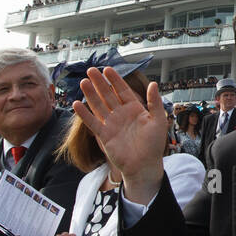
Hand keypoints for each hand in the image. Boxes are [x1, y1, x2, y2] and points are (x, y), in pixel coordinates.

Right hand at [72, 68, 165, 203]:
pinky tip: (77, 104)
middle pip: (108, 95)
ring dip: (90, 94)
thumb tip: (153, 84)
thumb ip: (155, 102)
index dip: (115, 80)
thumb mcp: (158, 121)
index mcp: (135, 109)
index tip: (107, 69)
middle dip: (100, 83)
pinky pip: (92, 122)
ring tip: (83, 82)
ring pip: (98, 106)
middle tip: (91, 70)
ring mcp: (112, 124)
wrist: (145, 166)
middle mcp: (121, 114)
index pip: (123, 91)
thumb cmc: (154, 145)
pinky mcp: (104, 135)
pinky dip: (84, 114)